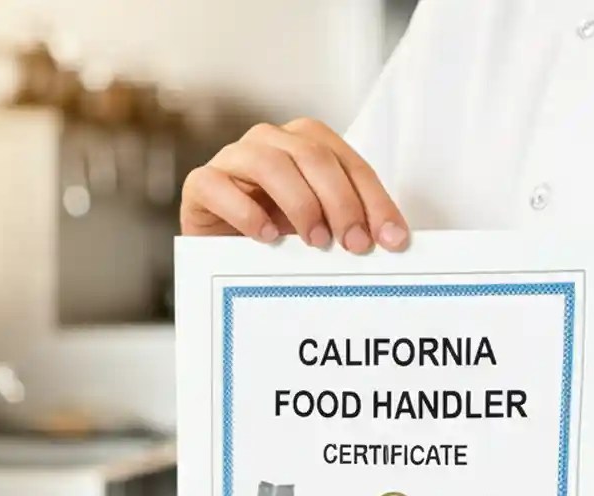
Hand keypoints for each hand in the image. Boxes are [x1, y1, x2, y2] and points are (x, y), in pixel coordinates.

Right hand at [180, 118, 409, 253]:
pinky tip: (266, 237)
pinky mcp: (201, 183)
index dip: (374, 200)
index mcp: (305, 143)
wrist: (218, 256)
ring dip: (300, 204)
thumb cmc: (274, 237)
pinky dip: (247, 212)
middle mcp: (269, 141)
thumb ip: (346, 224)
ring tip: (315, 242)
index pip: (348, 163)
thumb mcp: (318, 228)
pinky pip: (220, 187)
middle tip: (354, 244)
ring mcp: (232, 158)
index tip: (392, 239)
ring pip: (270, 164)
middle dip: (341, 202)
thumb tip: (390, 241)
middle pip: (313, 157)